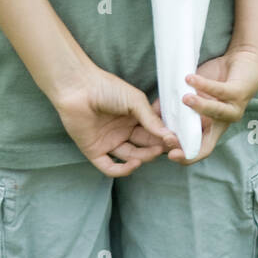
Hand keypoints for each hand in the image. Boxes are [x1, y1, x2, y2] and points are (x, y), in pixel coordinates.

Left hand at [53, 65, 179, 176]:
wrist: (78, 87)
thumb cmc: (106, 88)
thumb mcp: (135, 101)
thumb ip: (151, 119)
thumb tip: (169, 136)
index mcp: (132, 117)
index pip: (153, 132)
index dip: (165, 137)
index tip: (178, 139)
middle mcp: (122, 131)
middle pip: (144, 145)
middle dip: (158, 147)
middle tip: (170, 147)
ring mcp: (109, 141)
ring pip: (131, 157)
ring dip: (144, 157)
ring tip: (155, 151)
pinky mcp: (94, 151)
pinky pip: (110, 167)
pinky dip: (123, 170)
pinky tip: (135, 163)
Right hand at [162, 46, 257, 165]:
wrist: (242, 57)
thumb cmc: (216, 77)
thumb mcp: (190, 92)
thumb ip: (174, 104)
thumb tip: (151, 113)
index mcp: (210, 126)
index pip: (199, 150)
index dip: (185, 156)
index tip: (166, 153)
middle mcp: (222, 123)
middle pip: (207, 145)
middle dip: (187, 146)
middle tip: (168, 139)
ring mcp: (233, 109)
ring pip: (217, 113)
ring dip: (200, 107)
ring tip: (184, 98)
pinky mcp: (239, 92)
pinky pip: (221, 91)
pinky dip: (205, 85)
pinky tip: (190, 78)